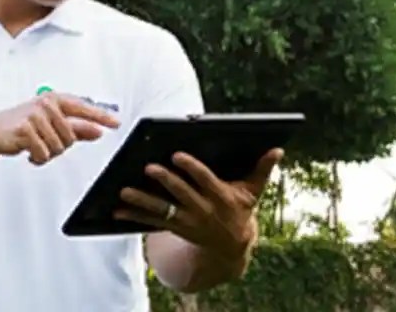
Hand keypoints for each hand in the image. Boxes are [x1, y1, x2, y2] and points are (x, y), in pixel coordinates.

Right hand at [0, 92, 120, 164]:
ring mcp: (35, 115)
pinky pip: (44, 152)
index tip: (116, 123)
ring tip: (35, 147)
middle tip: (44, 143)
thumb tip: (98, 131)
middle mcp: (46, 104)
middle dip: (60, 146)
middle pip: (71, 136)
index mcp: (55, 100)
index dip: (101, 116)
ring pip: (58, 147)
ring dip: (48, 154)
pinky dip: (38, 158)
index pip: (83, 107)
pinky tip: (29, 153)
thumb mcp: (51, 124)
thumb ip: (76, 127)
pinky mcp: (26, 128)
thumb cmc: (22, 125)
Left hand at [115, 148, 283, 259]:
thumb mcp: (253, 191)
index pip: (206, 180)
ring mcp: (188, 222)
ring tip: (124, 191)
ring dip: (142, 201)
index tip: (177, 154)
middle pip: (181, 194)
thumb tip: (277, 149)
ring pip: (162, 210)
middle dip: (165, 181)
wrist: (232, 246)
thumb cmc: (240, 209)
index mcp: (221, 197)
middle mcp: (204, 210)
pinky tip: (117, 210)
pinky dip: (134, 216)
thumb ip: (262, 169)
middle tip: (147, 167)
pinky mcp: (175, 229)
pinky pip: (152, 222)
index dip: (192, 168)